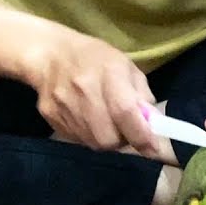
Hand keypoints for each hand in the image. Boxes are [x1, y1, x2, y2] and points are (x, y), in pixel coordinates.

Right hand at [25, 31, 162, 159]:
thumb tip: (155, 125)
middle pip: (108, 138)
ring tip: (109, 123)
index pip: (125, 112)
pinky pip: (77, 140)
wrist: (50, 55)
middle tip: (127, 130)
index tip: (153, 149)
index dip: (141, 135)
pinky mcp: (50, 116)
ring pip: (93, 143)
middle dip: (124, 140)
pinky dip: (90, 136)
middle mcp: (84, 91)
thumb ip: (143, 97)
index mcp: (109, 73)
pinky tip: (91, 121)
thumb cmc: (97, 59)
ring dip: (107, 140)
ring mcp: (64, 105)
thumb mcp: (128, 68)